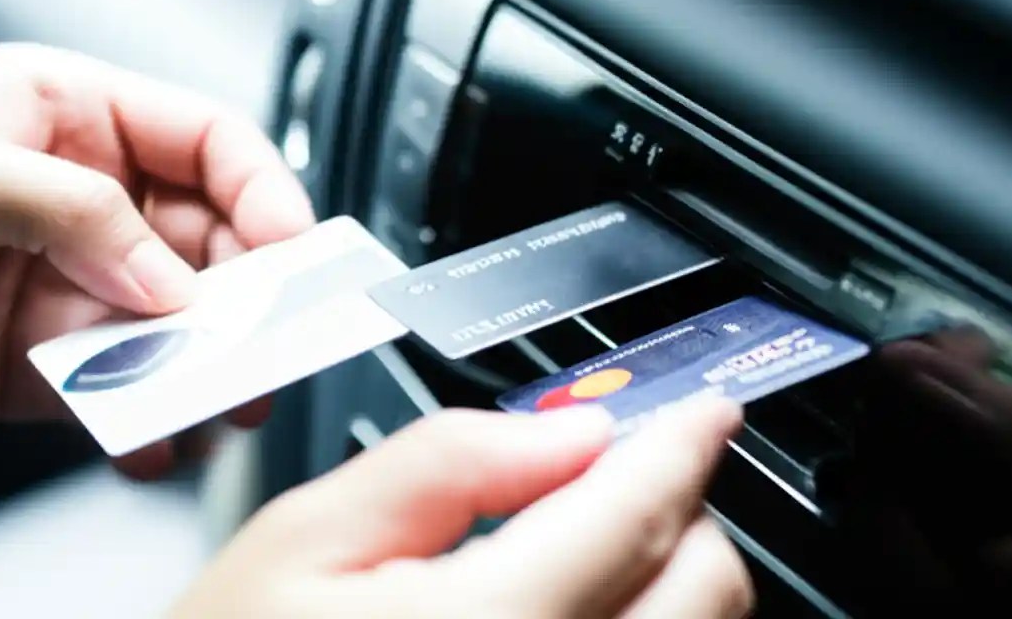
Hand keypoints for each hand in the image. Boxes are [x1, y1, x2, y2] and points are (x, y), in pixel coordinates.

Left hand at [0, 43, 314, 476]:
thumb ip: (74, 210)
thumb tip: (170, 279)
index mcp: (77, 117)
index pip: (212, 146)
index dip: (264, 192)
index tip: (290, 249)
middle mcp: (89, 203)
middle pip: (211, 246)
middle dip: (247, 297)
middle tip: (268, 344)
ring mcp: (70, 285)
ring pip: (177, 329)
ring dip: (208, 369)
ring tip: (221, 403)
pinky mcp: (42, 362)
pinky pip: (119, 391)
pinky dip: (143, 424)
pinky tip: (149, 442)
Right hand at [173, 399, 753, 618]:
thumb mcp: (304, 538)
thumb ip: (447, 464)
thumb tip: (564, 429)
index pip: (636, 514)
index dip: (684, 443)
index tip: (707, 412)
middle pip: (705, 586)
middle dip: (681, 508)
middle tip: (619, 472)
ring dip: (669, 571)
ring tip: (582, 539)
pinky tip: (577, 600)